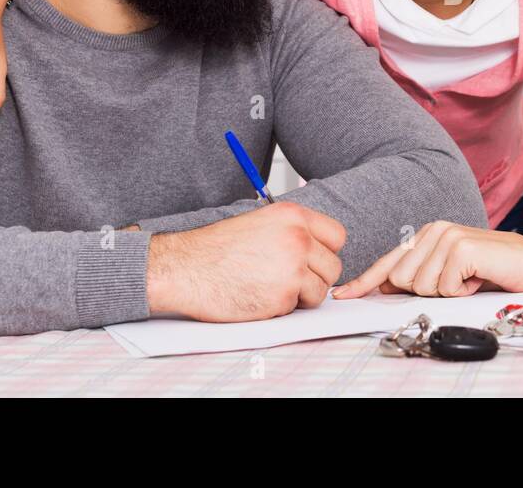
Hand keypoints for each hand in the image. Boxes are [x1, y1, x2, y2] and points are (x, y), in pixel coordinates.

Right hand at [146, 201, 345, 320]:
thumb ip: (291, 231)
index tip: (313, 260)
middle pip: (333, 266)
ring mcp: (293, 268)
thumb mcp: (259, 223)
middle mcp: (298, 238)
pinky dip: (284, 308)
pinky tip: (259, 297)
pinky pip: (299, 307)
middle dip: (316, 277)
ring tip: (272, 288)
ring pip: (321, 290)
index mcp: (293, 216)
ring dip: (302, 295)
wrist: (185, 268)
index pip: (337, 236)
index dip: (325, 251)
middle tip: (290, 280)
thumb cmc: (215, 249)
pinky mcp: (283, 296)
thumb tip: (317, 248)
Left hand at [331, 221, 522, 298]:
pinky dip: (461, 291)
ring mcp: (447, 236)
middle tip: (457, 282)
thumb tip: (385, 289)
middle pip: (401, 280)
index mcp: (428, 234)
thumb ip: (420, 276)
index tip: (344, 295)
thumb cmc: (496, 270)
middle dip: (427, 292)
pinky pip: (443, 287)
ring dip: (447, 292)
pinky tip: (477, 278)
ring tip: (469, 279)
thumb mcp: (451, 273)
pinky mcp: (461, 248)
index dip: (365, 281)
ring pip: (420, 286)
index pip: (390, 262)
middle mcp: (434, 230)